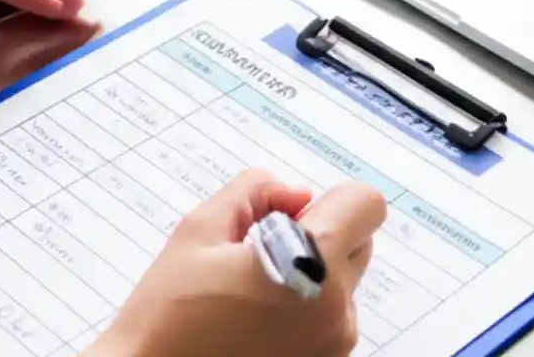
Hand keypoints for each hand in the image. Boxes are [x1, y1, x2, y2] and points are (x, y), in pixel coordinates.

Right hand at [89, 171, 386, 356]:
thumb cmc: (167, 316)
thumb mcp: (199, 232)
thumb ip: (254, 192)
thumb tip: (295, 194)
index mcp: (313, 267)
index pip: (366, 205)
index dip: (331, 199)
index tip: (293, 216)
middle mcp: (336, 311)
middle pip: (359, 243)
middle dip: (321, 235)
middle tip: (261, 252)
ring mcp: (333, 347)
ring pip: (343, 284)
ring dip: (311, 276)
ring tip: (250, 294)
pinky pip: (330, 322)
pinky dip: (305, 312)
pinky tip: (254, 322)